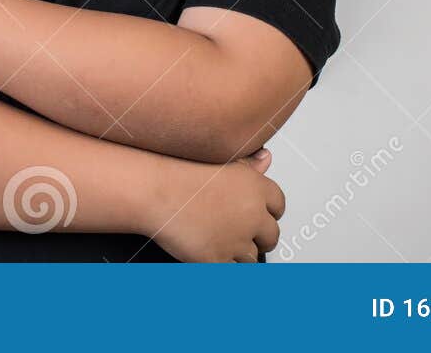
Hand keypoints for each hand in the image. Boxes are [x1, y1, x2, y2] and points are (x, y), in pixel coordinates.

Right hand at [146, 148, 284, 262]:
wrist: (152, 188)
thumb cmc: (178, 169)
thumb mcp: (220, 159)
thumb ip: (248, 164)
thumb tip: (266, 159)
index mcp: (256, 187)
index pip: (279, 206)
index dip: (266, 212)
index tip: (256, 215)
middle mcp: (252, 214)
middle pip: (271, 236)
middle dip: (257, 237)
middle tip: (237, 232)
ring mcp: (237, 239)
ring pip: (251, 257)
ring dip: (238, 252)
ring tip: (218, 241)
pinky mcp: (218, 259)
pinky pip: (230, 271)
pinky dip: (222, 265)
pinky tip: (209, 253)